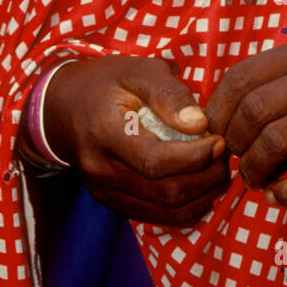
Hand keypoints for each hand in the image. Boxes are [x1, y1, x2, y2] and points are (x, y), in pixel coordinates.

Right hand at [38, 56, 230, 228]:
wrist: (61, 108)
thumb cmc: (105, 82)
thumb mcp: (136, 70)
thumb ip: (169, 93)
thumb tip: (200, 123)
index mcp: (105, 133)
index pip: (156, 161)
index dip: (195, 157)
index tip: (218, 139)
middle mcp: (101, 170)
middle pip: (166, 192)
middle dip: (207, 177)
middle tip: (225, 153)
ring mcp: (105, 191)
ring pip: (166, 212)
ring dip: (202, 195)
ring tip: (218, 168)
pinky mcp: (112, 202)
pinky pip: (158, 217)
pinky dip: (187, 206)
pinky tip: (201, 183)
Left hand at [205, 40, 286, 207]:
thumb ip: (275, 82)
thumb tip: (216, 115)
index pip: (241, 76)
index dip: (218, 110)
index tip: (216, 131)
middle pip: (254, 110)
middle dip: (235, 142)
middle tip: (238, 158)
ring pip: (277, 141)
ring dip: (255, 169)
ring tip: (256, 179)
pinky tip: (280, 196)